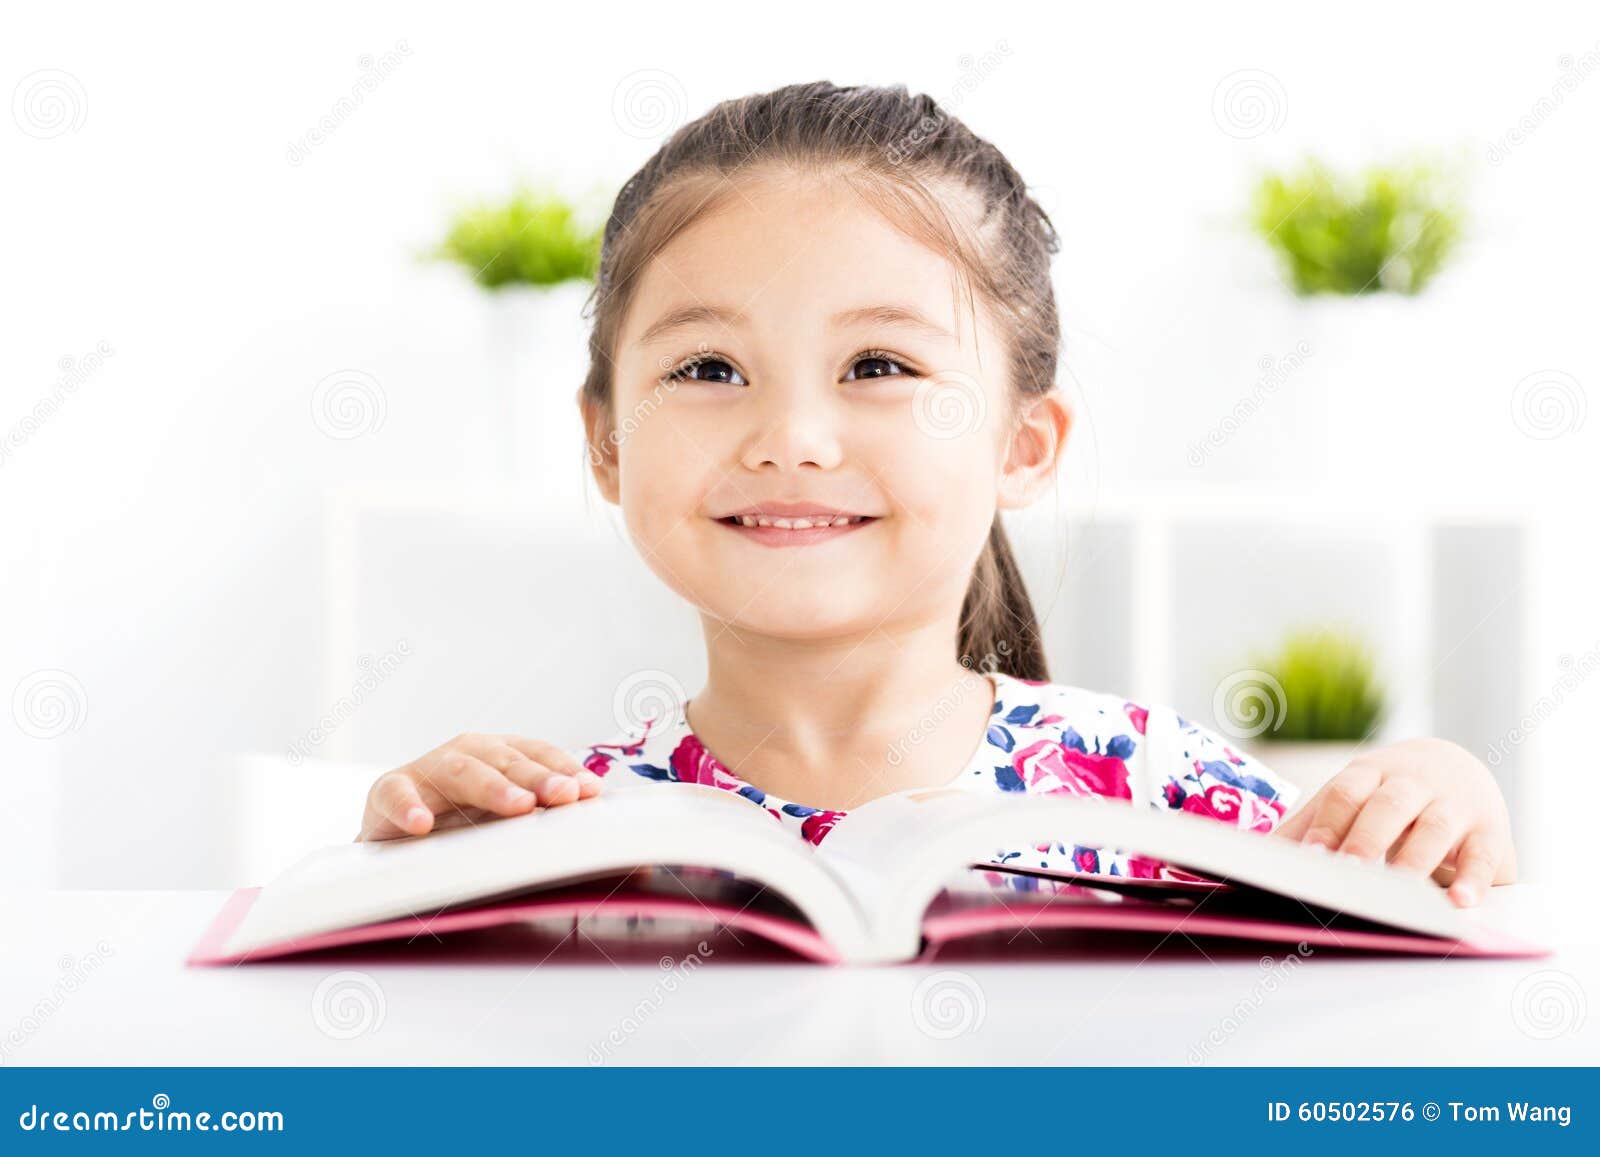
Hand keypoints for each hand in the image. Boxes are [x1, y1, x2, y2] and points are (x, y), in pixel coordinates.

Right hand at [358, 732, 601, 840]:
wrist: (392, 828)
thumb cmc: (456, 818)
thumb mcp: (499, 813)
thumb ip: (538, 812)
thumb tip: (587, 815)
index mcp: (497, 753)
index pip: (537, 754)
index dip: (563, 769)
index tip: (589, 790)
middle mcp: (466, 753)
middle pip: (506, 760)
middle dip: (539, 778)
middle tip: (563, 795)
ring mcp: (426, 770)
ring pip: (461, 771)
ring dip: (492, 788)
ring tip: (518, 807)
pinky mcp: (387, 791)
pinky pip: (397, 794)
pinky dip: (409, 807)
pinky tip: (421, 824)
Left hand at [1272, 737, 1515, 907]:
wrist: (1459, 766)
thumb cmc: (1387, 793)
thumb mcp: (1349, 798)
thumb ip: (1307, 826)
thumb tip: (1253, 857)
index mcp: (1369, 773)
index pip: (1345, 793)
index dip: (1327, 824)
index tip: (1308, 857)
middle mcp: (1413, 783)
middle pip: (1389, 806)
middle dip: (1367, 838)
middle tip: (1349, 871)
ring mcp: (1454, 804)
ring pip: (1436, 829)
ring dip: (1417, 861)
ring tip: (1402, 895)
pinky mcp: (1490, 831)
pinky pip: (1484, 854)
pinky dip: (1473, 878)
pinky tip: (1460, 902)